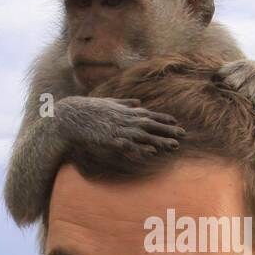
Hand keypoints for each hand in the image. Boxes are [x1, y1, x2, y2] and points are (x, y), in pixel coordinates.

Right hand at [56, 96, 184, 158]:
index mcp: (125, 111)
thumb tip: (138, 102)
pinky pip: (129, 146)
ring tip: (174, 146)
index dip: (164, 119)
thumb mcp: (109, 102)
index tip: (177, 123)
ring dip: (160, 141)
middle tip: (184, 135)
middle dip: (168, 130)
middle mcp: (125, 119)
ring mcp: (119, 129)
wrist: (70, 116)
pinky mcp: (111, 140)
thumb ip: (124, 102)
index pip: (150, 114)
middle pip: (152, 125)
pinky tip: (152, 153)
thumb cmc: (88, 110)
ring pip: (145, 136)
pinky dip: (141, 148)